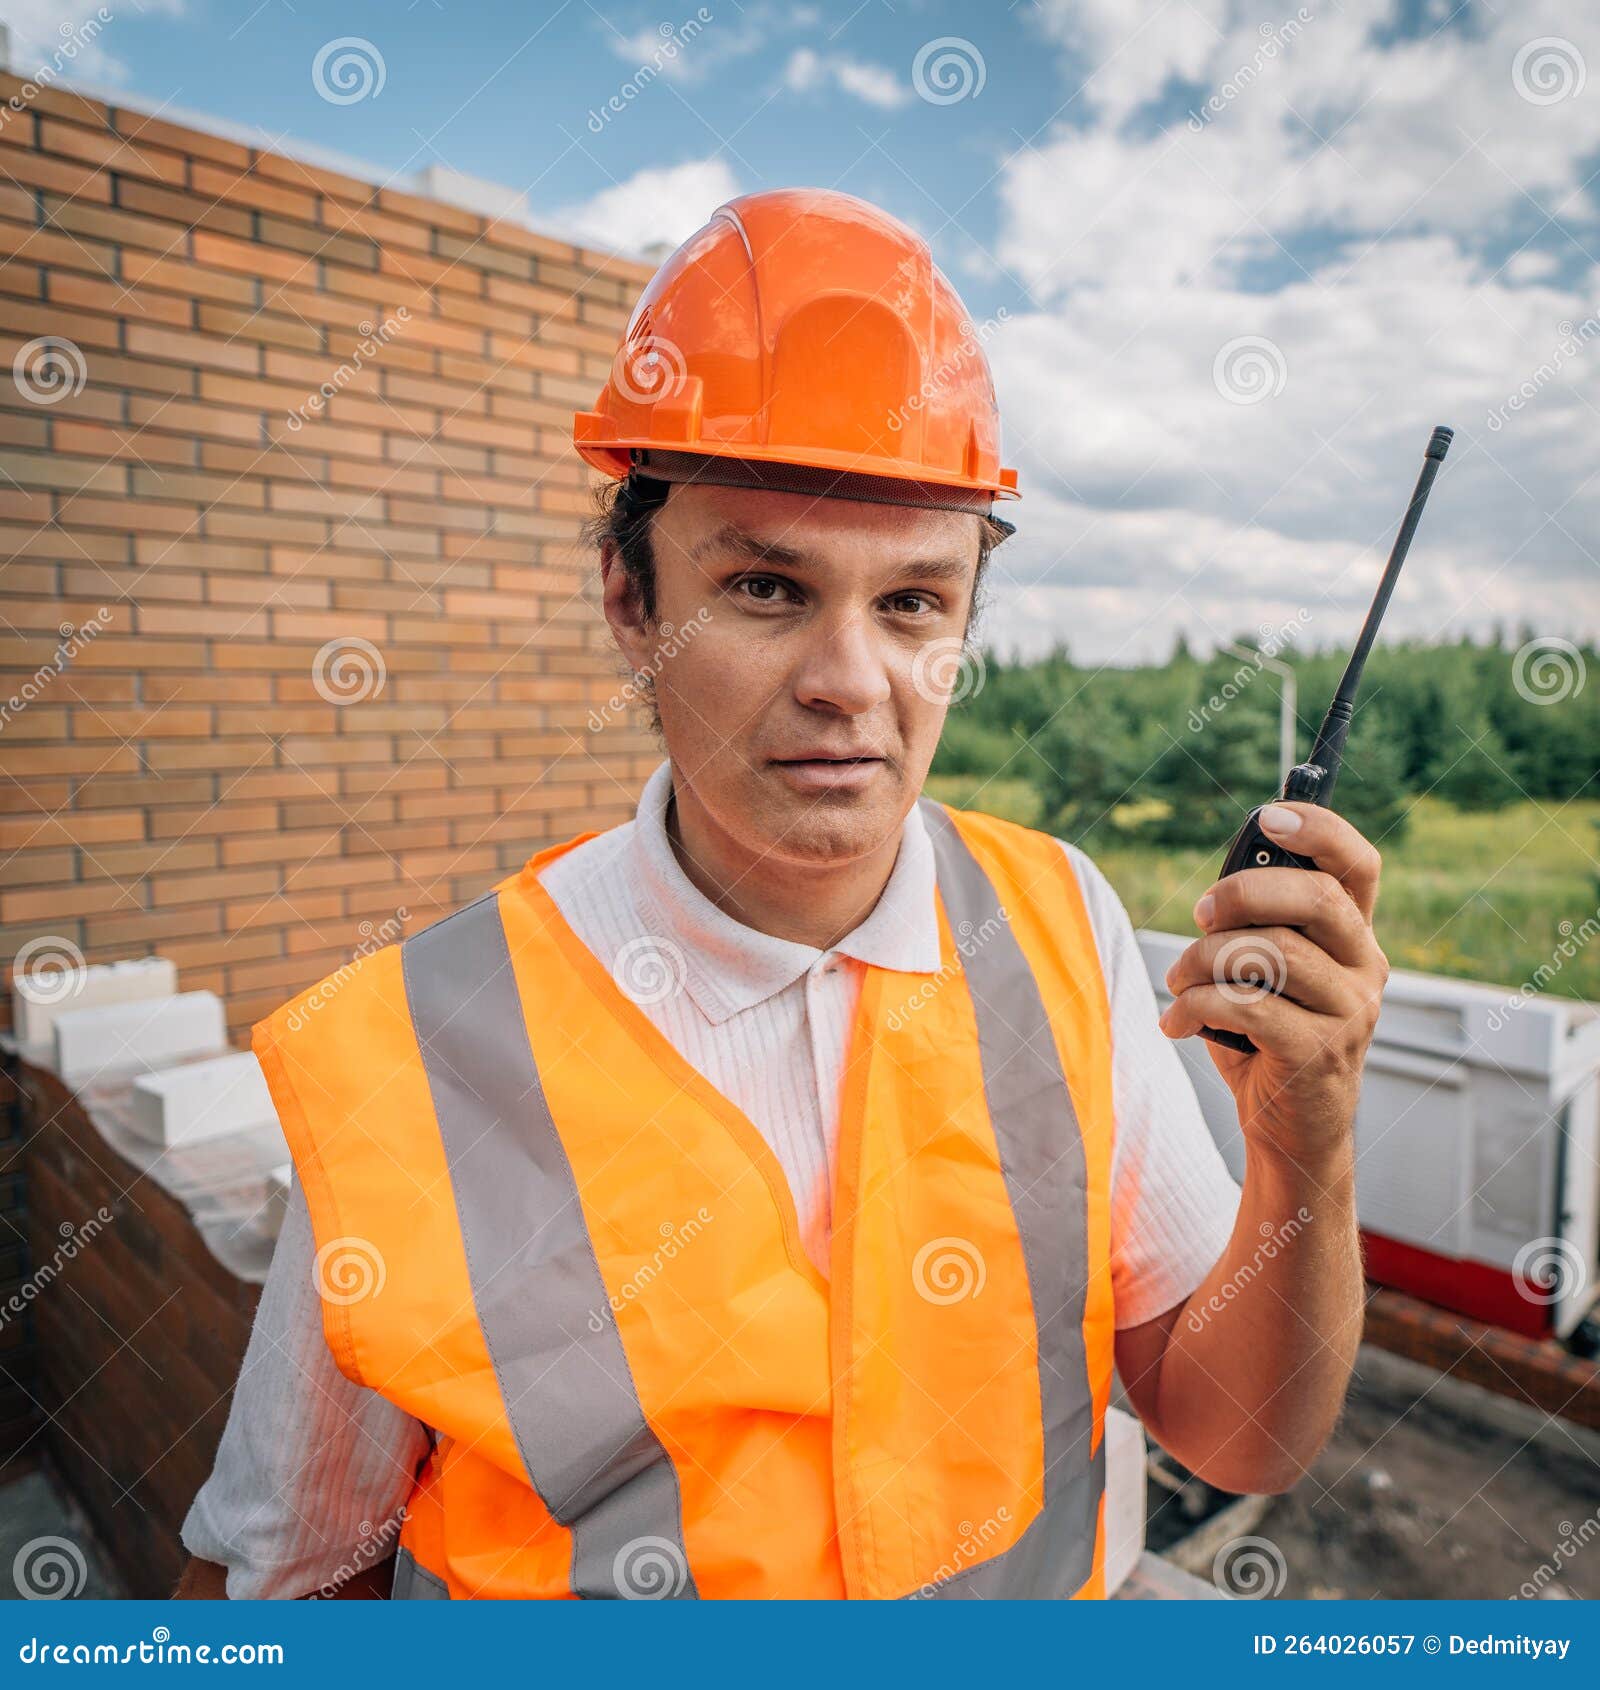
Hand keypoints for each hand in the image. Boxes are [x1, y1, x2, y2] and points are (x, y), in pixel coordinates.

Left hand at [1157, 801, 1389, 1166]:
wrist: (1292, 1133)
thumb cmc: (1268, 1041)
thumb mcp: (1266, 977)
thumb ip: (1254, 930)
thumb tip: (1216, 894)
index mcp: (1354, 937)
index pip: (1358, 865)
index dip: (1320, 829)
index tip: (1269, 815)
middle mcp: (1364, 968)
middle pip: (1315, 898)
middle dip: (1242, 894)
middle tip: (1199, 914)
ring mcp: (1349, 1012)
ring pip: (1269, 953)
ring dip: (1201, 961)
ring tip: (1176, 983)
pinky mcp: (1318, 1053)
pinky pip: (1247, 1006)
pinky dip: (1194, 1006)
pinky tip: (1175, 1022)